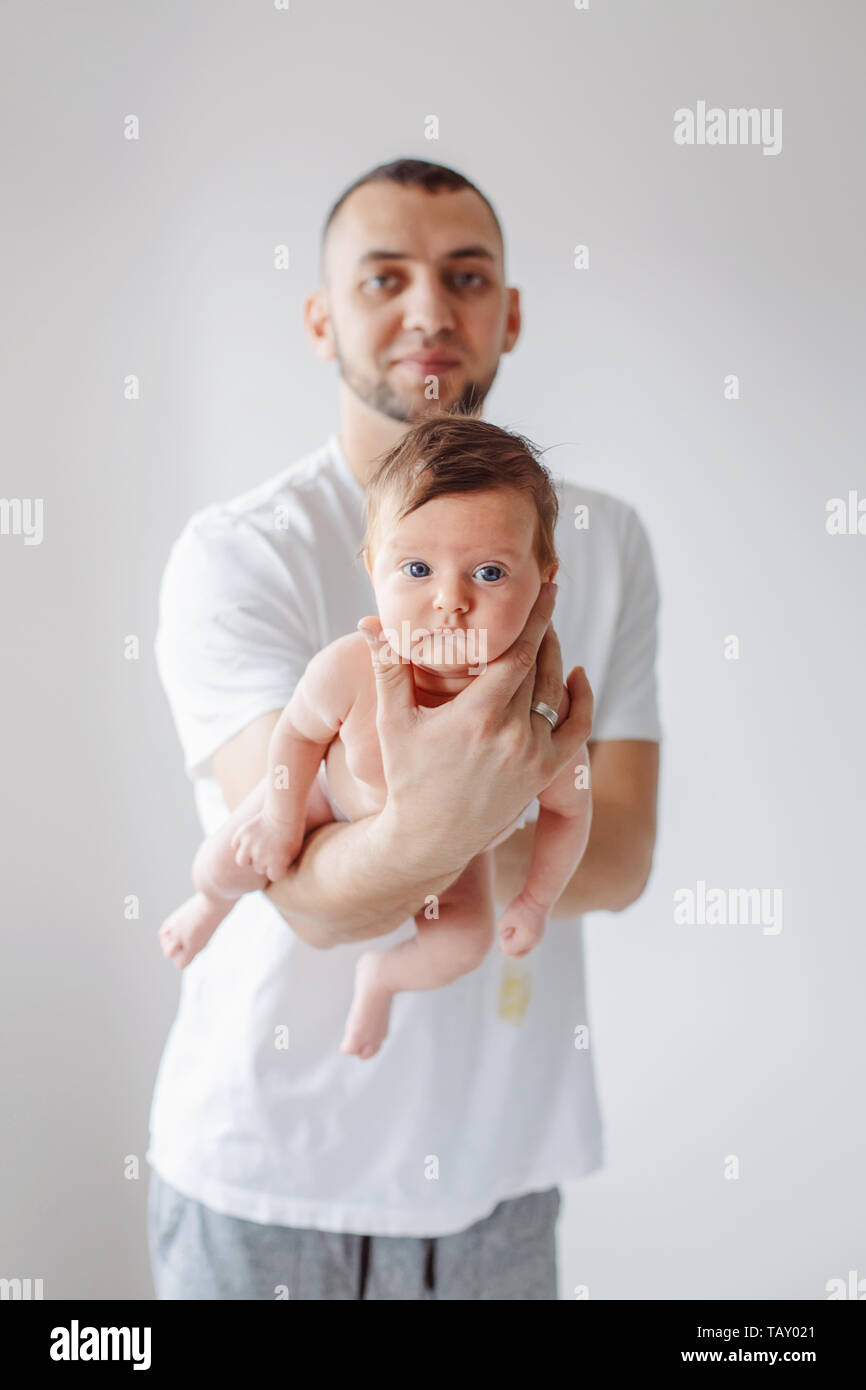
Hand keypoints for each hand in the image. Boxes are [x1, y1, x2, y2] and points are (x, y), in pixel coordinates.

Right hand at [230, 810, 301, 881]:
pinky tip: (248, 839)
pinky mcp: (241, 835)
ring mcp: (249, 846)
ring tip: (256, 849)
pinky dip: (239, 843)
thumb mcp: (292, 853)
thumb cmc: (292, 834)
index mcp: (276, 865)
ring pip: (242, 861)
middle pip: (259, 868)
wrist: (284, 813)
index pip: (274, 876)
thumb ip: (280, 866)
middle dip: (264, 861)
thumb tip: (270, 873)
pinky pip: (235, 845)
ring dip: (248, 857)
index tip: (282, 859)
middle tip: (271, 849)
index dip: (278, 868)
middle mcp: (261, 858)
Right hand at [357, 582, 593, 874]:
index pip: (516, 652)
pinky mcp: (543, 774)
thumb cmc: (406, 777)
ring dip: (556, 658)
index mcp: (477, 716)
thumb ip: (388, 669)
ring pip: (555, 692)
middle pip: (540, 665)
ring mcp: (532, 755)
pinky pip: (575, 729)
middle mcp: (512, 734)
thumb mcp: (393, 722)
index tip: (546, 587)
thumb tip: (369, 623)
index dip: (534, 617)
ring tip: (548, 629)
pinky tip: (575, 675)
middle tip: (546, 596)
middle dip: (543, 628)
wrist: (428, 840)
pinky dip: (581, 700)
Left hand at [498, 889, 548, 957]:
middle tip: (510, 928)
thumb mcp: (506, 917)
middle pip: (516, 954)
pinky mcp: (539, 933)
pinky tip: (522, 922)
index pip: (508, 950)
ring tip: (517, 923)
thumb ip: (501, 930)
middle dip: (509, 944)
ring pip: (522, 948)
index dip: (503, 939)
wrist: (539, 896)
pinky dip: (521, 935)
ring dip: (516, 939)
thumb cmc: (522, 905)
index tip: (506, 926)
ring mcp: (538, 939)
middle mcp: (534, 943)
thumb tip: (503, 936)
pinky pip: (527, 941)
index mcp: (526, 940)